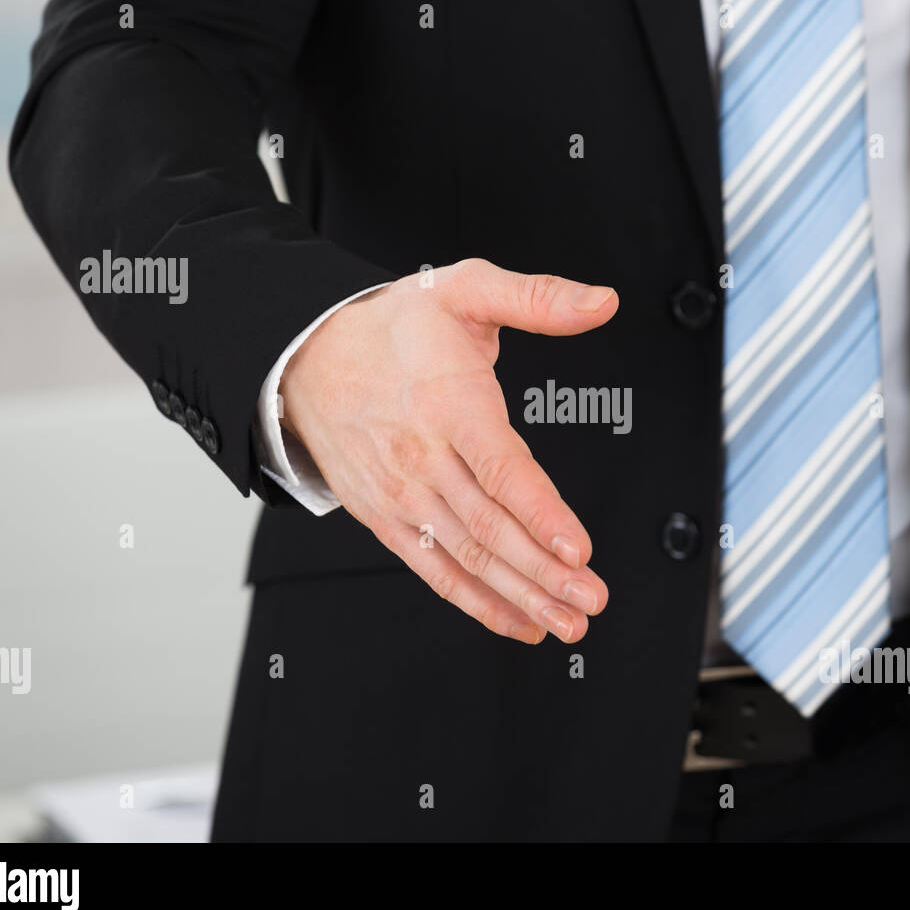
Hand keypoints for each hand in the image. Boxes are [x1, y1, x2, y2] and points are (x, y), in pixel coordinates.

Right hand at [279, 258, 617, 643]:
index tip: (579, 548)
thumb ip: (538, 298)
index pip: (501, 469)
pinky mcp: (386, 518)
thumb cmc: (392, 328)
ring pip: (467, 556)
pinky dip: (478, 602)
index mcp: (450, 404)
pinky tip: (518, 621)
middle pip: (489, 526)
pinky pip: (435, 570)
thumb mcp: (464, 288)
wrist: (307, 355)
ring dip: (520, 595)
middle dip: (545, 571)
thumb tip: (601, 302)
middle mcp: (423, 457)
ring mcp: (402, 494)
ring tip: (566, 621)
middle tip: (591, 599)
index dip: (541, 513)